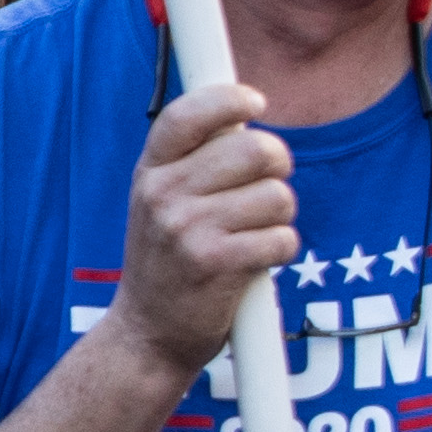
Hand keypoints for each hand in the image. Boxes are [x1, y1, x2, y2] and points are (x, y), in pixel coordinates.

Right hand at [101, 80, 299, 372]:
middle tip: (266, 187)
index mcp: (150, 173)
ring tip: (251, 236)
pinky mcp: (217, 263)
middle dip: (277, 166)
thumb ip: (195, 159)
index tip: (255, 102)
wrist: (149, 333)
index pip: (188, 114)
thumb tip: (245, 113)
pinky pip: (283, 238)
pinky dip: (280, 252)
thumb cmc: (170, 261)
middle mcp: (162, 195)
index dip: (229, 98)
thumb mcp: (161, 202)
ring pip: (277, 196)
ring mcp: (187, 229)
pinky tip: (254, 263)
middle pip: (255, 149)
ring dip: (279, 218)